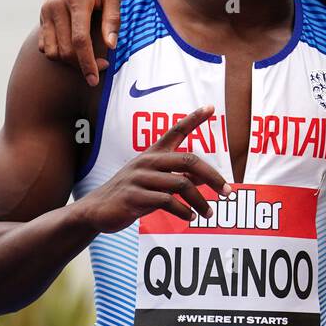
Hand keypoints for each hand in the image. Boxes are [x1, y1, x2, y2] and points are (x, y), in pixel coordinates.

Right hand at [39, 0, 123, 86]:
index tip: (95, 79)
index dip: (86, 62)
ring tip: (88, 60)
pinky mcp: (42, 15)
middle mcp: (56, 6)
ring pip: (50, 50)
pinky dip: (57, 53)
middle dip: (81, 65)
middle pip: (64, 49)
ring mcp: (46, 10)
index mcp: (76, 0)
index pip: (79, 40)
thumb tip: (111, 46)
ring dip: (68, 62)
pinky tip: (75, 50)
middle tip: (102, 66)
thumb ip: (112, 19)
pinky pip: (44, 43)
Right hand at [79, 106, 232, 233]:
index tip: (211, 108)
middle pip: (189, 160)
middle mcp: (147, 161)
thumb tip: (205, 178)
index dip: (194, 119)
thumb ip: (178, 177)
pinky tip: (189, 217)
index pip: (176, 131)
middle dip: (212, 176)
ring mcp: (139, 178)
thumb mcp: (156, 183)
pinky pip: (166, 201)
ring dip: (199, 201)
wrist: (97, 210)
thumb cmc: (131, 195)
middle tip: (228, 192)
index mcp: (153, 154)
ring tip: (208, 214)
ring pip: (181, 183)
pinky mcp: (134, 196)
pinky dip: (183, 211)